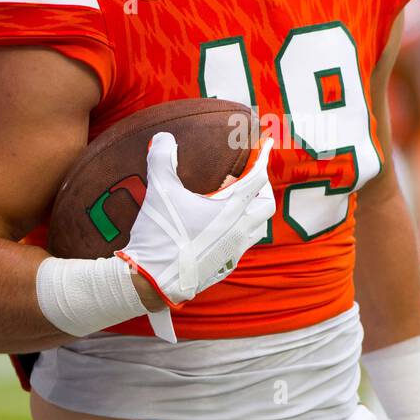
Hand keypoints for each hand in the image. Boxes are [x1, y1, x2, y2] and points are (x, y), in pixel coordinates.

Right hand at [115, 131, 274, 308]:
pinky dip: (238, 230)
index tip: (268, 144)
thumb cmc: (159, 235)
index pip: (258, 178)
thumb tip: (163, 138)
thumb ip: (162, 159)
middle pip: (266, 205)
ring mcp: (234, 252)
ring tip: (229, 202)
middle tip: (244, 178)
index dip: (264, 157)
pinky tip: (217, 228)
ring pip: (257, 227)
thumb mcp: (159, 191)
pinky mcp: (225, 267)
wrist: (152, 281)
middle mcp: (239, 232)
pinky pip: (242, 245)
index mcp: (230, 211)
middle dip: (260, 188)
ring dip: (251, 211)